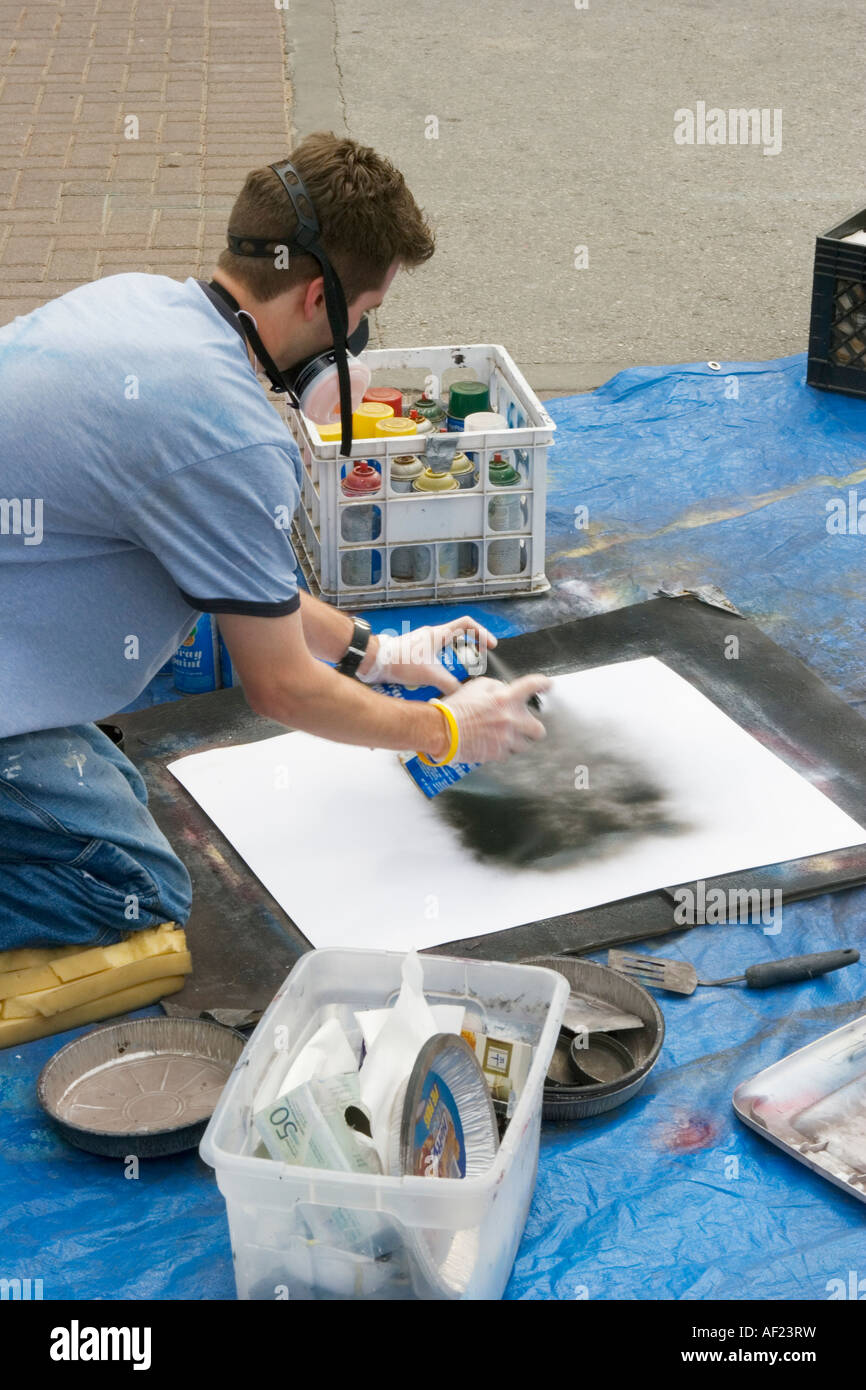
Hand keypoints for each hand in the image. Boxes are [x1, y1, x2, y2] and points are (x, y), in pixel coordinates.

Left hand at [357, 617, 497, 692]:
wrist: (376, 661)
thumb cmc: (400, 661)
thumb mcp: (430, 675)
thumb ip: (449, 685)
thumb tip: (463, 696)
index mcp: (439, 634)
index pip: (467, 624)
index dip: (482, 633)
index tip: (490, 645)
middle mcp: (432, 635)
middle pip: (460, 633)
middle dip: (473, 643)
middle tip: (481, 655)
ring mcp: (424, 642)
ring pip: (449, 643)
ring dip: (459, 652)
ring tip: (466, 665)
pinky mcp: (417, 651)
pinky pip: (438, 651)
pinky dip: (447, 659)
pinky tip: (445, 673)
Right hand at [436, 674, 551, 763]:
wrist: (442, 730)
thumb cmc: (456, 708)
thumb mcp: (476, 686)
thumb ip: (496, 687)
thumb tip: (505, 690)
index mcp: (506, 698)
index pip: (532, 685)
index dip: (543, 684)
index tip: (548, 686)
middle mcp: (511, 719)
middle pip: (539, 729)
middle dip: (534, 729)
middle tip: (526, 727)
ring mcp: (506, 739)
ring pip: (524, 746)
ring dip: (516, 741)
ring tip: (503, 737)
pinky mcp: (498, 753)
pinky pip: (507, 755)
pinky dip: (502, 750)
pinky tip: (491, 744)